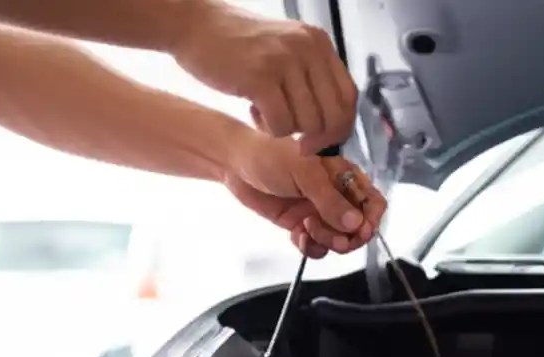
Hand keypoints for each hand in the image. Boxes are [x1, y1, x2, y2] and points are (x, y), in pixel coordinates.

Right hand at [172, 0, 356, 153]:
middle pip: (333, 116)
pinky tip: (254, 114)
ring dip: (288, 131)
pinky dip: (269, 130)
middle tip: (297, 144)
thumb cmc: (238, 46)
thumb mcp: (285, 50)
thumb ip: (310, 77)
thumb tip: (334, 125)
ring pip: (307, 124)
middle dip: (317, 140)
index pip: (348, 97)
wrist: (194, 25)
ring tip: (266, 114)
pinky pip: (281, 126)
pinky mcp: (259, 77)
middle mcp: (306, 48)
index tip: (322, 141)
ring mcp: (284, 61)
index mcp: (318, 43)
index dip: (340, 127)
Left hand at [224, 134, 386, 257]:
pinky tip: (298, 237)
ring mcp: (319, 212)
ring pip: (338, 239)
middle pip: (359, 227)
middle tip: (335, 240)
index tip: (360, 231)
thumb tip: (356, 224)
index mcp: (344, 177)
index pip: (373, 202)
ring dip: (327, 241)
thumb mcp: (305, 173)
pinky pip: (316, 246)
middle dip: (349, 237)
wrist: (234, 164)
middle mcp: (335, 196)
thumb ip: (330, 200)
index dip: (371, 219)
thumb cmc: (271, 156)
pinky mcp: (300, 225)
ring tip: (307, 229)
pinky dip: (310, 248)